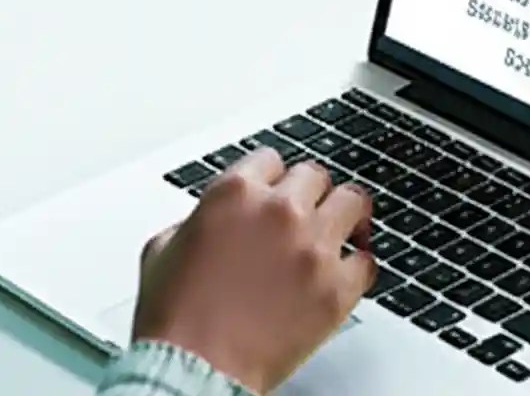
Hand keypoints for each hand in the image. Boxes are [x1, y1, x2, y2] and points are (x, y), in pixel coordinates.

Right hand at [132, 149, 375, 393]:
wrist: (193, 370)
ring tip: (340, 229)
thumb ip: (197, 218)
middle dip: (307, 194)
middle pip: (314, 176)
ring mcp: (313, 248)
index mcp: (234, 193)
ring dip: (343, 215)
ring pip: (353, 202)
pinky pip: (367, 260)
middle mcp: (279, 211)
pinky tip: (347, 270)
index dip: (271, 178)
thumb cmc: (174, 318)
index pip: (270, 160)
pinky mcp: (337, 288)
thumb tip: (214, 220)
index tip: (275, 191)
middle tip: (304, 213)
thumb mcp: (163, 248)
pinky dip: (357, 264)